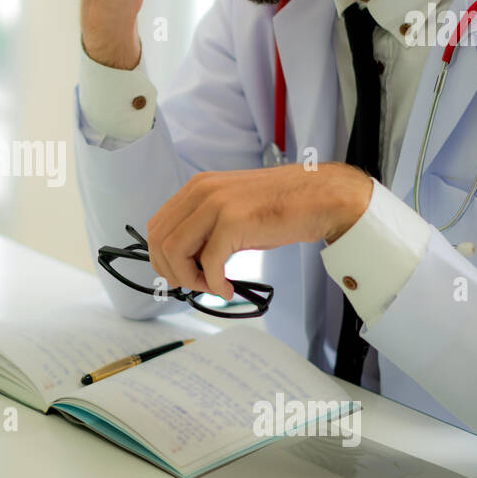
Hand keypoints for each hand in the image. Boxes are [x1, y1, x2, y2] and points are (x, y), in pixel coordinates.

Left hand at [145, 164, 372, 298]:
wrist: (319, 198)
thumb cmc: (279, 208)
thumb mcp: (231, 212)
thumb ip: (205, 229)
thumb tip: (186, 262)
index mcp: (197, 188)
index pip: (157, 226)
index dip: (163, 258)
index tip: (183, 274)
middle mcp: (201, 191)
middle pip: (160, 240)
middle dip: (172, 271)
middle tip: (195, 285)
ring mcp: (216, 204)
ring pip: (175, 251)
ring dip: (190, 279)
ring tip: (212, 286)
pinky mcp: (234, 221)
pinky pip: (209, 263)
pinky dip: (214, 284)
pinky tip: (227, 289)